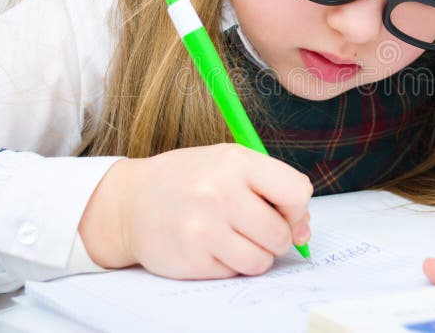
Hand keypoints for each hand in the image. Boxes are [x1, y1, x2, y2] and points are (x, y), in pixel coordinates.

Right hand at [79, 143, 312, 278]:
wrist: (130, 203)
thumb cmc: (188, 180)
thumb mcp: (229, 164)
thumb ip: (271, 188)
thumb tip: (304, 230)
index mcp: (236, 162)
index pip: (296, 192)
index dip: (298, 210)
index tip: (288, 214)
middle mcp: (220, 192)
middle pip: (281, 233)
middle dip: (277, 237)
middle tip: (256, 228)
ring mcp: (204, 228)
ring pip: (262, 260)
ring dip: (256, 254)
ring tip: (235, 238)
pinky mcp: (192, 259)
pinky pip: (236, 273)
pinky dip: (231, 265)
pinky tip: (213, 246)